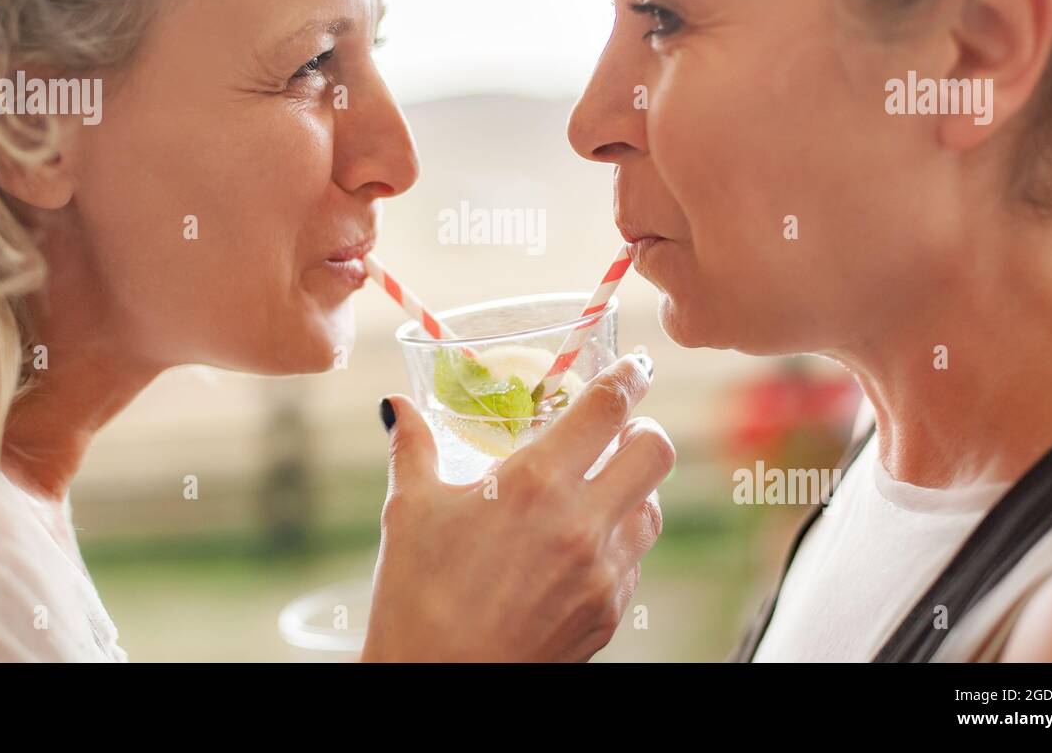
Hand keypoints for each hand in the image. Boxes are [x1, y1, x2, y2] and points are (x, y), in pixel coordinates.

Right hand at [361, 353, 672, 661]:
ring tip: (598, 488)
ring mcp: (603, 573)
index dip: (630, 377)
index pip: (609, 408)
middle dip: (643, 428)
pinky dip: (618, 541)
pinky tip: (580, 545)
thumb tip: (395, 404)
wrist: (437, 686)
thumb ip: (413, 446)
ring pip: (653, 508)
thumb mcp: (410, 511)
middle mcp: (583, 522)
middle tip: (619, 429)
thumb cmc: (417, 595)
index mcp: (536, 483)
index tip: (636, 365)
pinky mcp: (609, 614)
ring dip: (634, 488)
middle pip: (657, 451)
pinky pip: (634, 561)